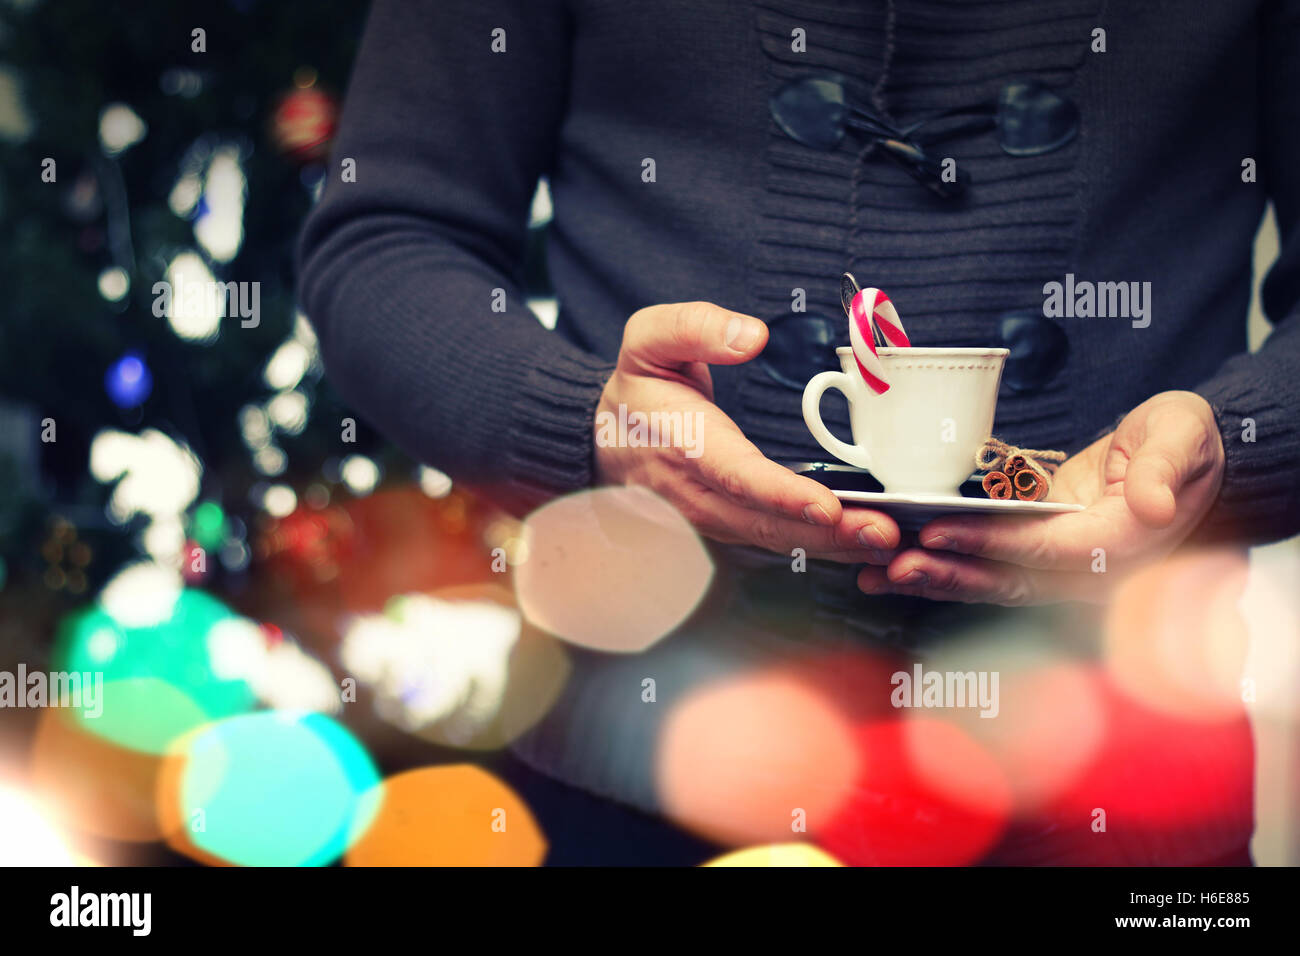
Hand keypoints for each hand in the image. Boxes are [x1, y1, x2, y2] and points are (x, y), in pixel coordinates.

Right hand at [595, 302, 899, 561]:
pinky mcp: (728, 528)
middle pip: (767, 522)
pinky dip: (822, 548)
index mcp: (684, 443)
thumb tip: (750, 335)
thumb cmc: (638, 389)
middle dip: (829, 534)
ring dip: (834, 547)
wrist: (603, 441)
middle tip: (885, 533)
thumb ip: (695, 327)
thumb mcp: (648, 340)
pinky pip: (777, 541)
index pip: (737, 475)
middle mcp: (698, 493)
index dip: (782, 494)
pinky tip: (861, 543)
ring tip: (887, 542)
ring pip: (776, 540)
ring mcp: (712, 518)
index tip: (826, 505)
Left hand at [857, 390, 1225, 603]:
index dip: (990, 542)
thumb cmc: (1184, 442)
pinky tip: (900, 565)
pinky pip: (988, 570)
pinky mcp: (1041, 558)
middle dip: (946, 573)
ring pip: (991, 582)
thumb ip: (1164, 468)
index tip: (940, 529)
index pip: (1045, 549)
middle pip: (1008, 579)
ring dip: (935, 579)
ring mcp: (1062, 570)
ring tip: (877, 573)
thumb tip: (1153, 507)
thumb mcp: (1182, 436)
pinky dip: (945, 569)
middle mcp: (1089, 571)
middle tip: (890, 565)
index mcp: (1121, 543)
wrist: (1188, 460)